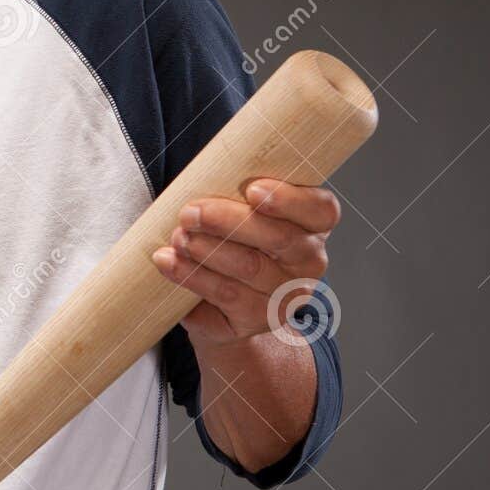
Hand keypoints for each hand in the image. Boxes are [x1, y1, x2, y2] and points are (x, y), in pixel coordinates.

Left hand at [150, 177, 340, 349]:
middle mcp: (309, 261)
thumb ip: (237, 192)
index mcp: (314, 225)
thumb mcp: (242, 211)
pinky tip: (168, 262)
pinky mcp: (257, 318)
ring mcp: (286, 294)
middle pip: (278, 238)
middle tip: (189, 213)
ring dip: (206, 249)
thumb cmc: (233, 240)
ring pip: (248, 267)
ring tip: (178, 237)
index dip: (289, 200)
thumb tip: (205, 170)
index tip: (252, 189)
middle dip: (228, 221)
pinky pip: (224, 294)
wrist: (222, 302)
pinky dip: (192, 275)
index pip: (321, 210)